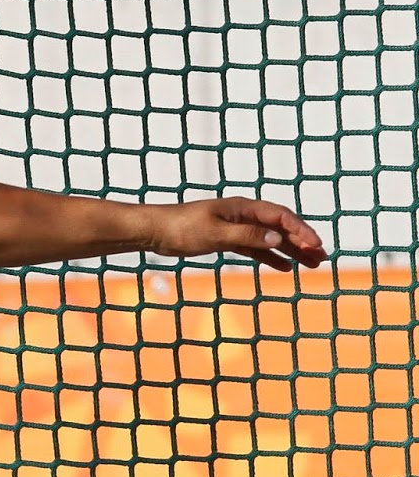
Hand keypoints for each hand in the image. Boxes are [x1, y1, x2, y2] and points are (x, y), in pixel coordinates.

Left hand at [152, 198, 327, 270]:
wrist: (155, 231)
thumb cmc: (182, 228)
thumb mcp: (215, 234)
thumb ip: (246, 236)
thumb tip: (277, 239)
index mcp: (243, 208)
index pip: (280, 217)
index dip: (301, 230)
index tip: (316, 245)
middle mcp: (243, 215)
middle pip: (280, 228)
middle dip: (302, 241)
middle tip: (322, 258)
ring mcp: (236, 227)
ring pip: (270, 239)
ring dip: (291, 251)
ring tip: (311, 265)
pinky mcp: (227, 239)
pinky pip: (255, 249)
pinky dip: (270, 257)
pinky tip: (284, 268)